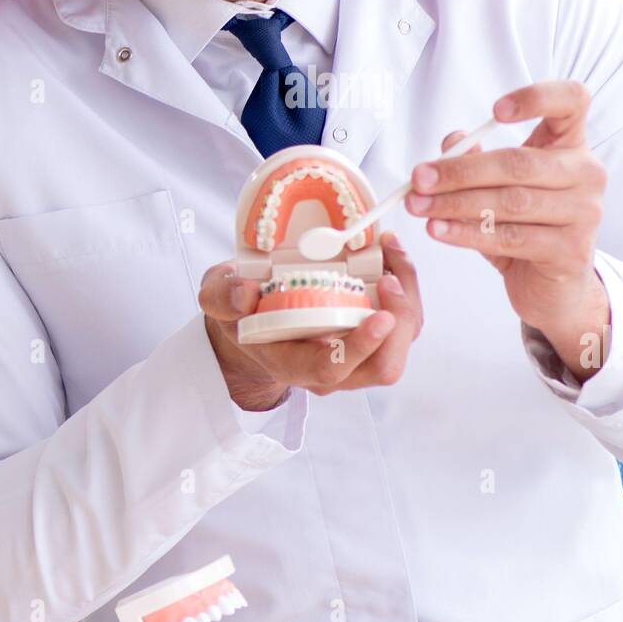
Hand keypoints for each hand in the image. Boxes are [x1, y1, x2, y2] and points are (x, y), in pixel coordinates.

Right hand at [201, 231, 423, 408]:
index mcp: (293, 364)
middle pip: (383, 366)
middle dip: (399, 322)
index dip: (361, 347)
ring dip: (407, 301)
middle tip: (390, 276)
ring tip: (392, 252)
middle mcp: (331, 369)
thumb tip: (245, 294)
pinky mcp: (370, 336)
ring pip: (400, 344)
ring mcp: (355, 356)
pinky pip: (402, 322)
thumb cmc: (237, 311)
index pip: (333, 368)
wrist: (250, 320)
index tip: (380, 316)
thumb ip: (221, 297)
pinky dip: (405, 288)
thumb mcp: (215, 298)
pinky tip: (390, 254)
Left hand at [404, 80, 610, 375]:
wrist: (554, 287)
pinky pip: (510, 238)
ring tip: (419, 206)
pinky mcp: (570, 251)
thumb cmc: (527, 226)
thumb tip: (451, 142)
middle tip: (419, 178)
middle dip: (460, 171)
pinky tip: (440, 230)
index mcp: (572, 145)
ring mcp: (584, 213)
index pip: (572, 101)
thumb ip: (477, 158)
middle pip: (519, 162)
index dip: (536, 97)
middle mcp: (586, 173)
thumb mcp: (500, 187)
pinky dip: (467, 234)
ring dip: (455, 204)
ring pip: (511, 202)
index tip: (494, 111)